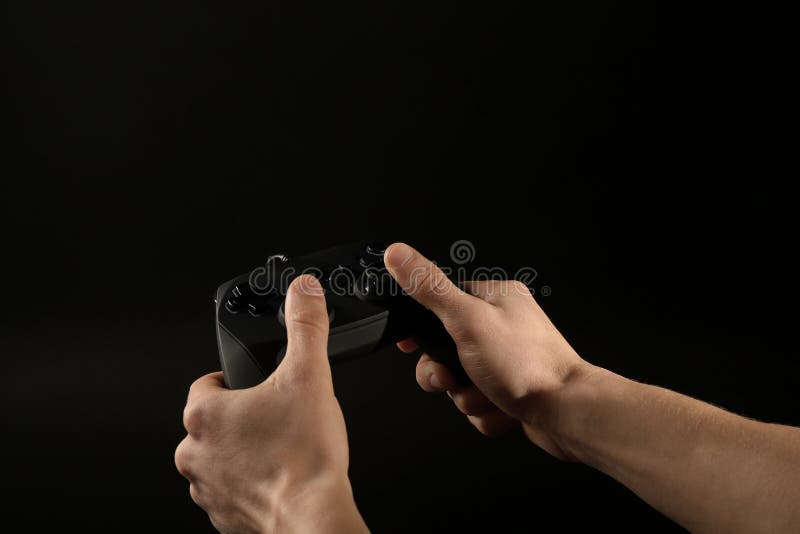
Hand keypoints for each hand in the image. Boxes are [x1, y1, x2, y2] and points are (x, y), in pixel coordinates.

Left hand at [175, 276, 368, 533]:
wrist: (313, 517)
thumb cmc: (304, 456)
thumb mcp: (310, 375)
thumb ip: (305, 325)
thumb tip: (302, 291)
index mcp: (205, 415)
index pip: (206, 384)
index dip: (232, 380)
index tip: (253, 384)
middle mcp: (195, 453)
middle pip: (213, 423)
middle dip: (242, 418)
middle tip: (277, 418)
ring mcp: (206, 488)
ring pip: (221, 458)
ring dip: (244, 452)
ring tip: (281, 448)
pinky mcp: (223, 516)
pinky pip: (231, 491)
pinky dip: (252, 484)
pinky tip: (281, 477)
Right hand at [385, 243, 593, 458]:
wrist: (568, 413)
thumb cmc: (528, 364)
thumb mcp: (467, 319)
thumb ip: (428, 288)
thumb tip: (398, 254)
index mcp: (494, 298)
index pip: (440, 304)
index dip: (424, 330)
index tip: (413, 346)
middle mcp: (503, 326)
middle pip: (446, 350)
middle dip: (447, 375)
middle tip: (454, 378)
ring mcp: (508, 360)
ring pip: (461, 382)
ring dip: (468, 397)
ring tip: (490, 394)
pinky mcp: (513, 390)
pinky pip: (479, 403)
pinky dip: (486, 412)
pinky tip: (504, 409)